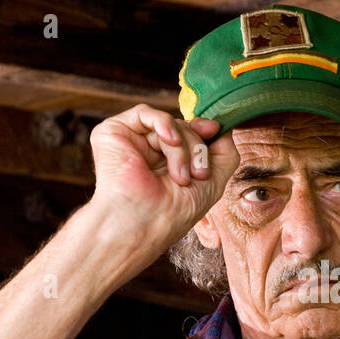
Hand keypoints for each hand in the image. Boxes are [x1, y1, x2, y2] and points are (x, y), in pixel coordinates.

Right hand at [87, 103, 238, 246]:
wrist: (142, 225)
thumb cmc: (173, 213)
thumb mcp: (213, 182)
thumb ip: (225, 152)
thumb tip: (223, 124)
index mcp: (169, 163)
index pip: (193, 134)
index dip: (207, 131)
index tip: (215, 132)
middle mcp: (151, 151)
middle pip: (186, 128)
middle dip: (198, 148)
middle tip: (198, 174)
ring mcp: (133, 141)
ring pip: (171, 123)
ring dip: (184, 148)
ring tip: (180, 176)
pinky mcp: (114, 133)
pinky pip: (146, 112)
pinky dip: (165, 124)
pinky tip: (170, 141)